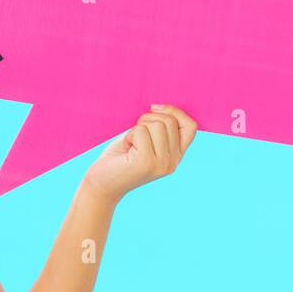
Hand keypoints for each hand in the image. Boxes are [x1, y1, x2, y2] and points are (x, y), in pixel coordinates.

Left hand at [83, 104, 197, 203]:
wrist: (102, 184)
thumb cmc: (120, 158)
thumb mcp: (146, 140)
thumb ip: (160, 129)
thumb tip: (160, 107)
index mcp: (176, 156)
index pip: (191, 126)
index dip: (175, 112)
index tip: (154, 109)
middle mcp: (173, 162)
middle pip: (170, 121)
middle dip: (149, 119)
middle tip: (135, 135)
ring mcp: (162, 164)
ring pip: (157, 125)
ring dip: (138, 128)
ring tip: (131, 143)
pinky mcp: (147, 163)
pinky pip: (142, 131)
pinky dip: (130, 135)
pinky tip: (126, 148)